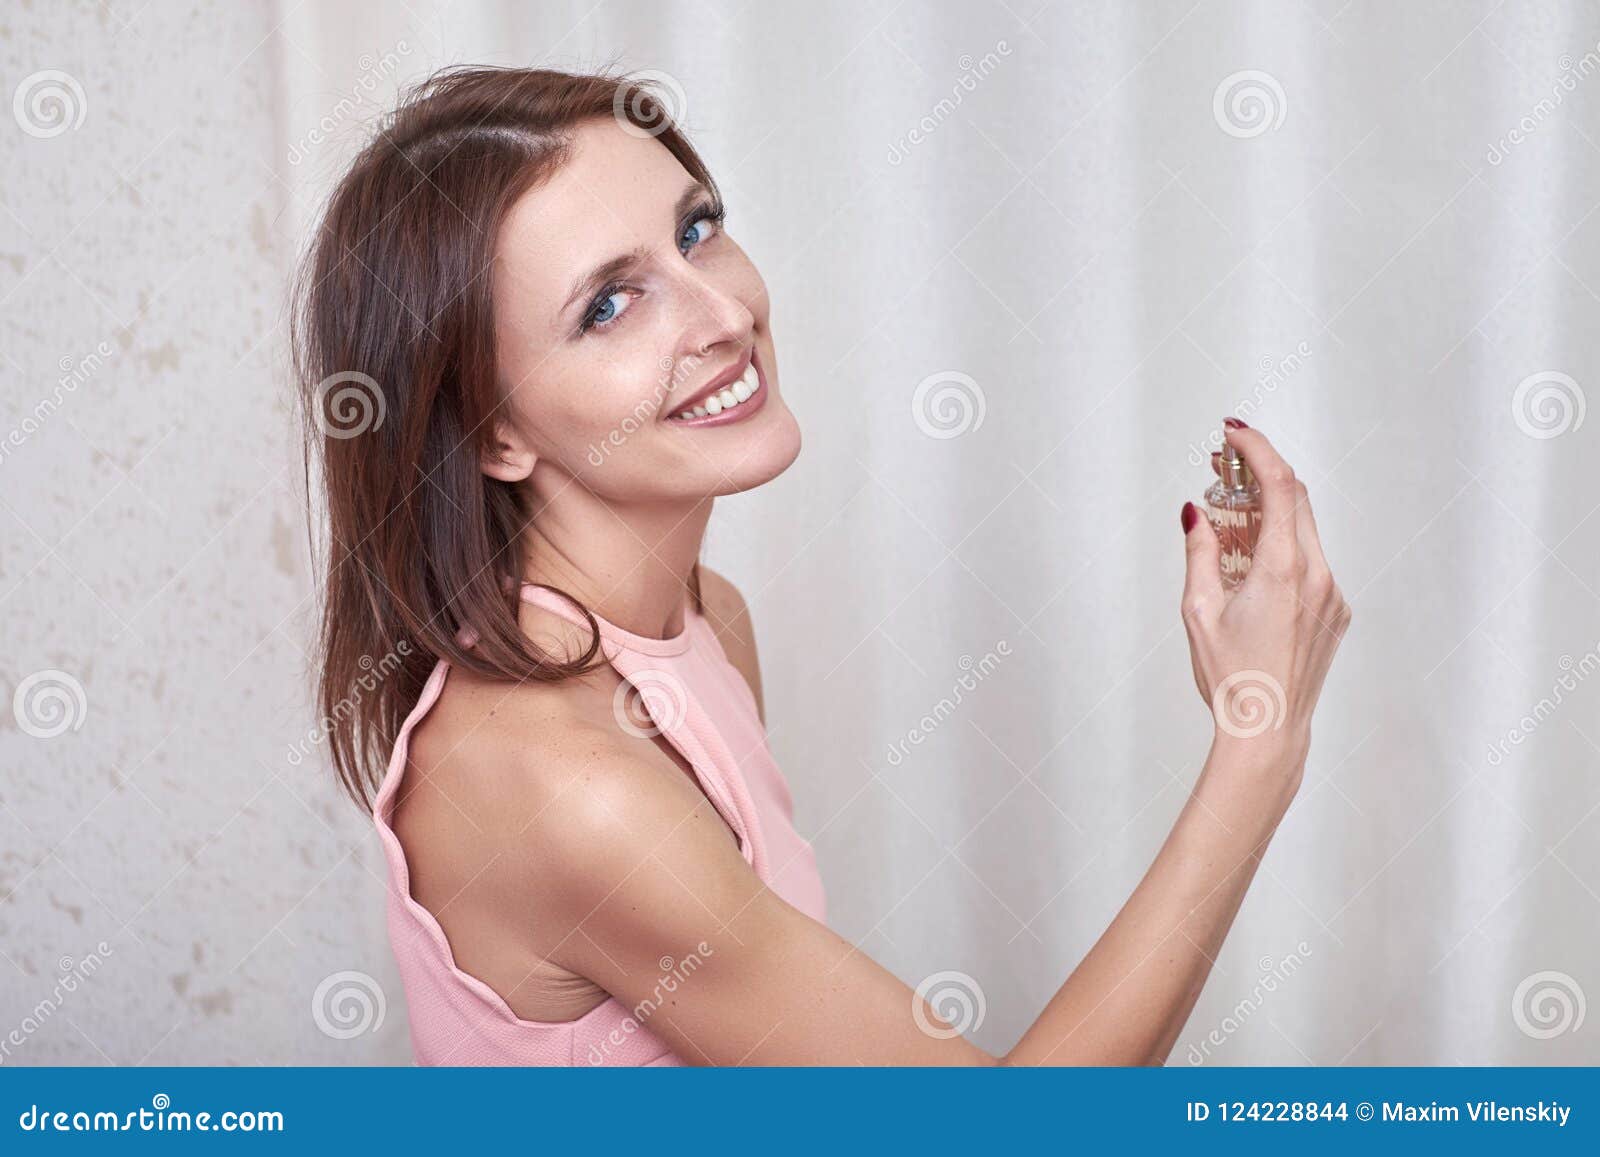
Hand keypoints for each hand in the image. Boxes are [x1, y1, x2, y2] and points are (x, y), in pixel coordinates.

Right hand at [1180, 422, 1351, 768]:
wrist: (1269, 730)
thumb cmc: (1231, 678)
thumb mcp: (1198, 610)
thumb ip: (1199, 552)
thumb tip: (1194, 511)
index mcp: (1282, 570)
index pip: (1279, 485)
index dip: (1258, 448)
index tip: (1234, 432)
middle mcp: (1317, 574)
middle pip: (1295, 498)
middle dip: (1260, 473)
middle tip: (1223, 465)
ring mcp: (1334, 593)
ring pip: (1303, 529)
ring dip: (1270, 511)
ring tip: (1229, 516)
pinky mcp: (1337, 610)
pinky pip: (1311, 560)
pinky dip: (1283, 545)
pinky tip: (1251, 563)